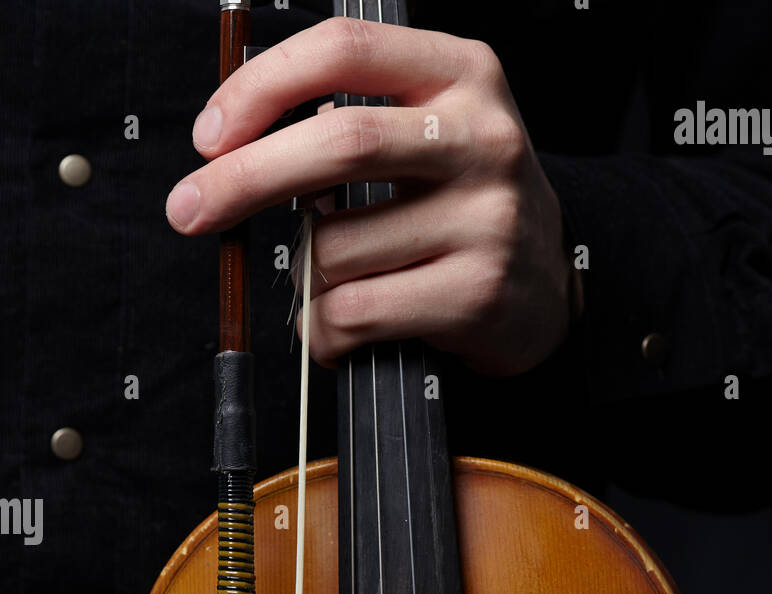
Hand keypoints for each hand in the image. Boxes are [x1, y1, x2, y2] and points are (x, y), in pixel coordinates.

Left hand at [166, 17, 575, 375]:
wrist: (549, 288)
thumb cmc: (464, 205)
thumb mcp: (428, 130)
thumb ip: (349, 117)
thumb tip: (230, 147)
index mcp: (461, 73)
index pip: (342, 50)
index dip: (260, 87)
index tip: (209, 135)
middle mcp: (481, 138)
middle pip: (337, 144)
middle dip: (242, 181)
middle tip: (189, 208)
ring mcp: (486, 218)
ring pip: (338, 248)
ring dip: (306, 279)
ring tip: (336, 285)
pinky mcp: (476, 292)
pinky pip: (356, 312)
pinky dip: (326, 331)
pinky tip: (347, 327)